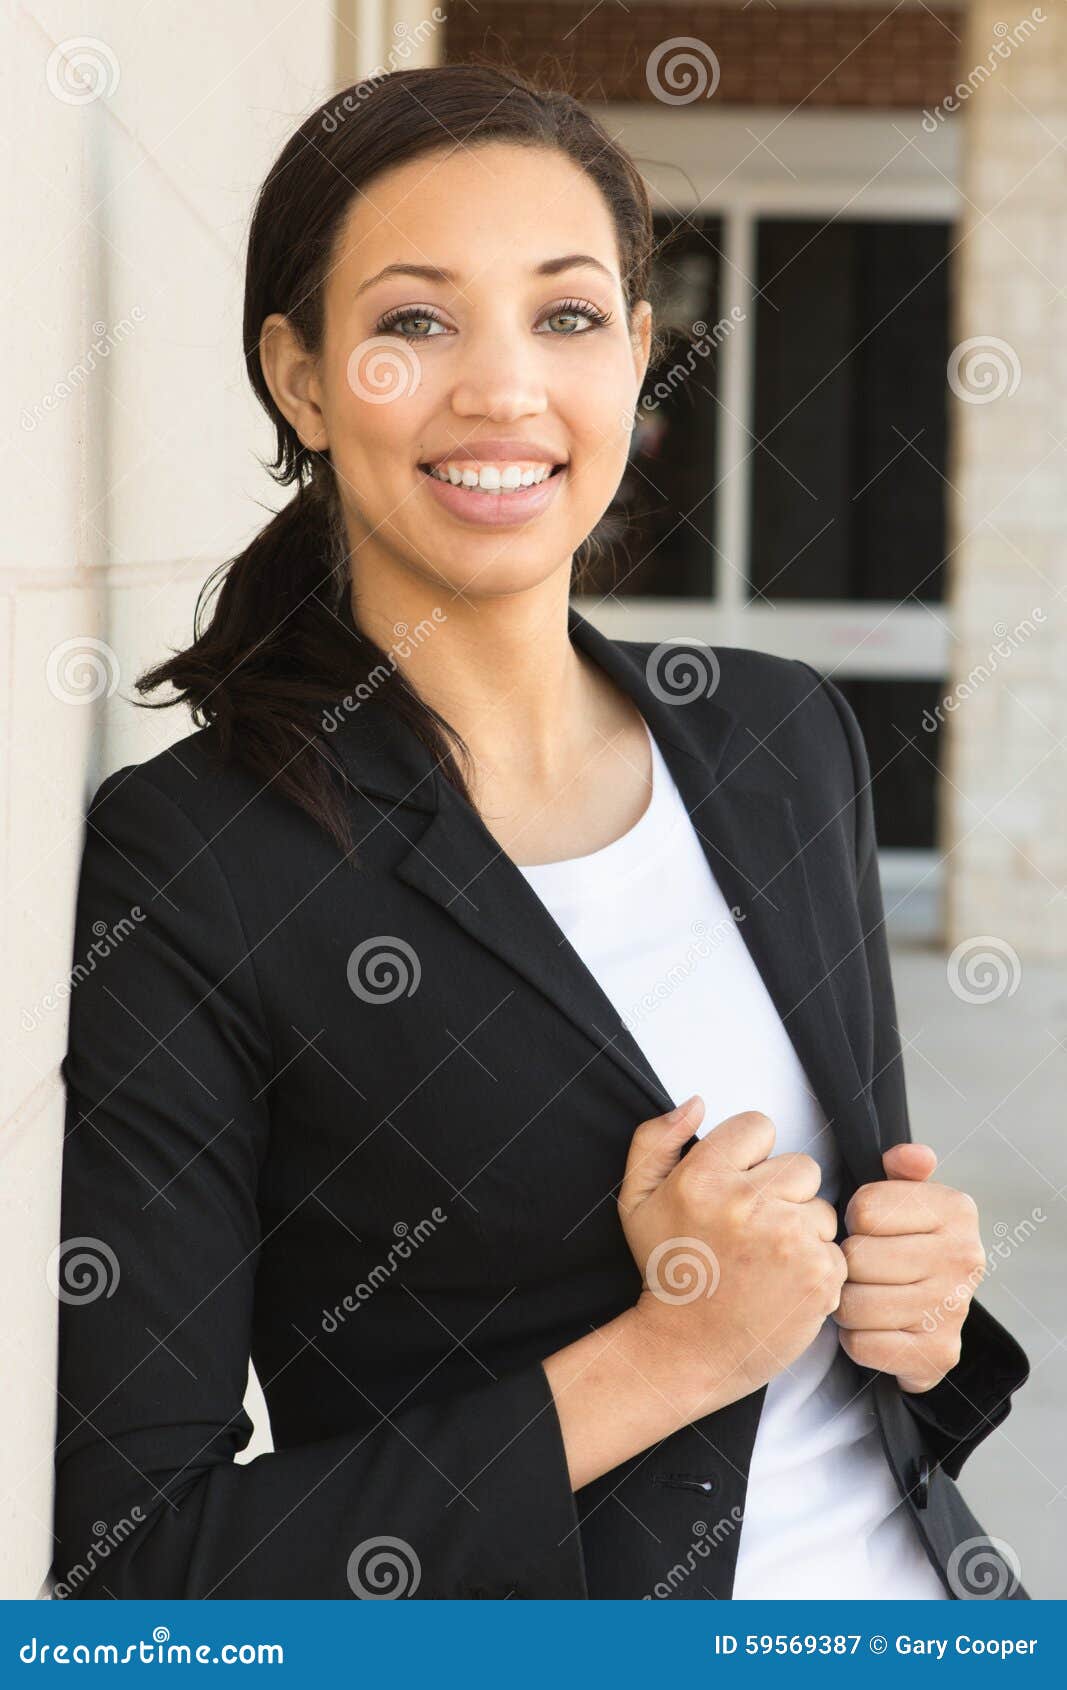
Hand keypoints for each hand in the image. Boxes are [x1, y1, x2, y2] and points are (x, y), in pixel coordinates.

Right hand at [618, 1098, 847, 1419]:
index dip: (749, 1157)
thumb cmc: (667, 1271)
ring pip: (822, 1208)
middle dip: (781, 1193)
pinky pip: (836, 1248)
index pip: (759, 1126)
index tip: (735, 1190)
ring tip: (768, 1260)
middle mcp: (749, 1203)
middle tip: (753, 1231)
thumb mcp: (636, 1201)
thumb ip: (656, 1140)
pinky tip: (784, 1283)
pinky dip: (817, 1266)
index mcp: (705, 1177)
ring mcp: (789, 1240)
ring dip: (803, 1229)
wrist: (686, 1350)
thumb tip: (696, 1102)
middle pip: (800, 1165)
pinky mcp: (820, 1275)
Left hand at [834, 1143, 985, 1392]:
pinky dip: (856, 1338)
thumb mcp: (908, 1198)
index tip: (868, 1229)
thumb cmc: (908, 1244)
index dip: (853, 1219)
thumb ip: (902, 1169)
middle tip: (862, 1268)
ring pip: (853, 1303)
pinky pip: (860, 1344)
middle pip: (856, 1258)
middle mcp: (963, 1258)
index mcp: (956, 1209)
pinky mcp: (936, 1355)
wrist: (936, 1316)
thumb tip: (908, 1156)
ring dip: (846, 1302)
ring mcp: (953, 1309)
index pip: (864, 1208)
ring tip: (864, 1294)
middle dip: (847, 1263)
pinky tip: (874, 1327)